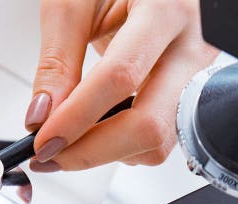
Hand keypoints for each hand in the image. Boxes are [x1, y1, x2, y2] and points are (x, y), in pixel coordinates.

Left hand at [25, 0, 217, 171]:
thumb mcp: (75, 1)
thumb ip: (57, 59)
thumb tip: (41, 116)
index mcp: (165, 7)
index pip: (120, 77)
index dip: (77, 118)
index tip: (44, 140)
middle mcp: (192, 45)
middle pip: (149, 126)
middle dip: (93, 152)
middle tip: (53, 155)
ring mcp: (196, 74)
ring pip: (157, 142)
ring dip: (108, 152)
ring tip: (72, 138)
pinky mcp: (188, 93)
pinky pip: (159, 136)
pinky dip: (122, 144)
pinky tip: (98, 127)